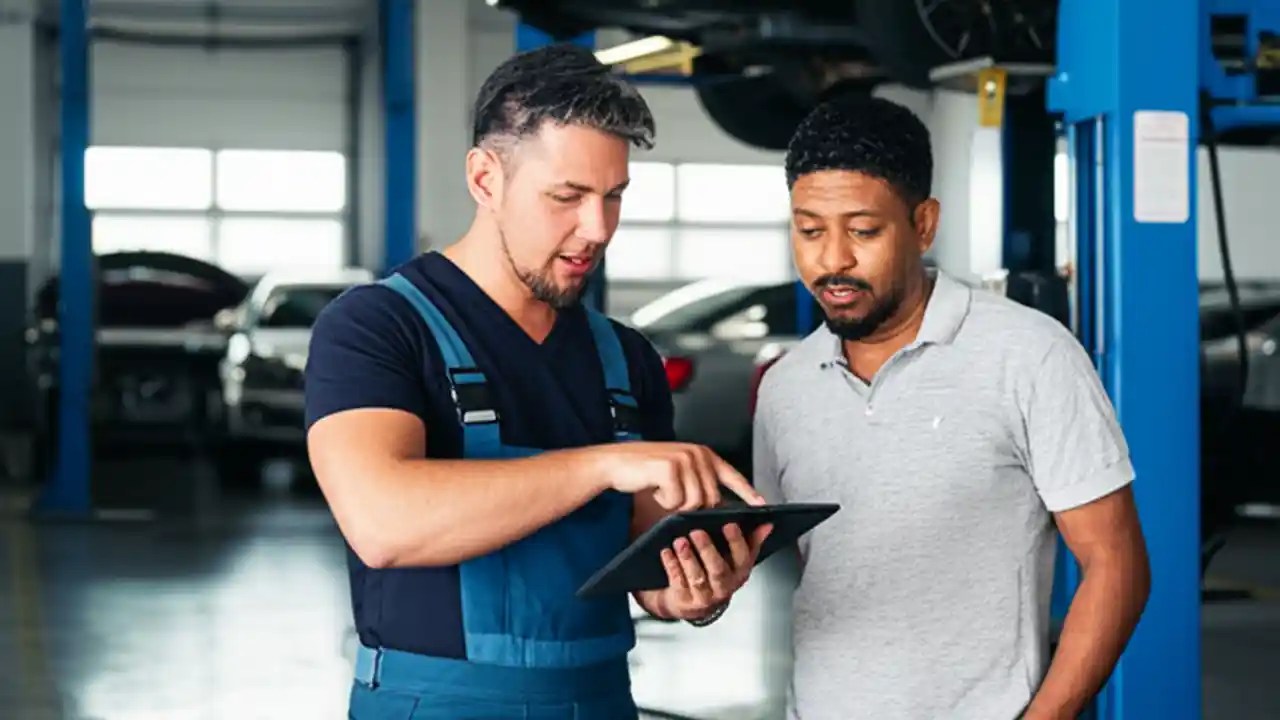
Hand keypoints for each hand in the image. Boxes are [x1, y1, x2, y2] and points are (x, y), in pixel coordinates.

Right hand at [588, 441, 765, 509]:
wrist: (615, 462)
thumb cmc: (645, 471)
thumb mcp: (678, 473)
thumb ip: (698, 482)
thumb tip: (716, 506)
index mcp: (703, 454)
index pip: (732, 475)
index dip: (747, 492)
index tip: (762, 505)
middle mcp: (698, 454)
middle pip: (711, 498)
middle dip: (692, 506)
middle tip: (670, 497)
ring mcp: (685, 459)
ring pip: (695, 502)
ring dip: (676, 504)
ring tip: (662, 490)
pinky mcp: (670, 467)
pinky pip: (676, 501)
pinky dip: (664, 501)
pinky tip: (654, 489)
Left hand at [636, 521, 773, 621]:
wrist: (692, 603)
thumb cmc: (715, 573)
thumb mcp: (734, 558)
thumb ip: (750, 540)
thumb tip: (767, 523)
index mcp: (739, 573)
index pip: (742, 558)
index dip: (736, 542)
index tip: (729, 524)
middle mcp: (724, 588)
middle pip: (718, 570)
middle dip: (707, 550)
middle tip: (697, 531)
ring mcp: (705, 597)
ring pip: (697, 578)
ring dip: (688, 558)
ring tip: (680, 541)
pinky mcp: (685, 601)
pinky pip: (678, 582)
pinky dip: (672, 566)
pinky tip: (666, 552)